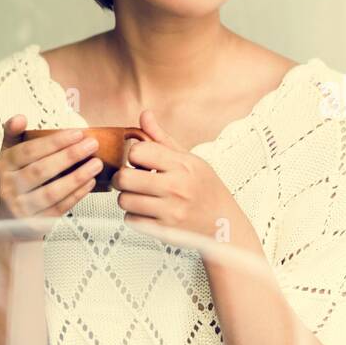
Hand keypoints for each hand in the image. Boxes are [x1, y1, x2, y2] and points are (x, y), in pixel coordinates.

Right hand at [0, 115, 101, 242]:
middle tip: (92, 145)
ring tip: (96, 164)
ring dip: (77, 177)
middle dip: (69, 156)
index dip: (54, 142)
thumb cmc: (16, 180)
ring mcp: (21, 208)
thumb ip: (14, 135)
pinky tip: (90, 182)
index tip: (78, 133)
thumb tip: (19, 117)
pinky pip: (59, 208)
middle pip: (41, 171)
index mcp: (3, 165)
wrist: (10, 222)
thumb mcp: (9, 157)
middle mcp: (7, 187)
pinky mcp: (35, 224)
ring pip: (51, 192)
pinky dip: (77, 195)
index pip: (28, 151)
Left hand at [113, 110, 240, 241]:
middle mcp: (176, 187)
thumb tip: (145, 115)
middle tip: (130, 179)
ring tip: (140, 196)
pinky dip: (134, 215)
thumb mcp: (189, 159)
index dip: (133, 155)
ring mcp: (170, 210)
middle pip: (125, 177)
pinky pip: (131, 220)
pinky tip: (146, 210)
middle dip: (122, 178)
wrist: (223, 222)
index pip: (137, 152)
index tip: (139, 161)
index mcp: (182, 165)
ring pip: (124, 200)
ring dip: (127, 198)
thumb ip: (162, 139)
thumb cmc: (205, 188)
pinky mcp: (164, 229)